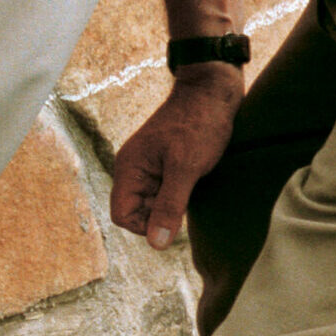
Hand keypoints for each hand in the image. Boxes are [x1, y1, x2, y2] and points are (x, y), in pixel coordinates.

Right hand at [109, 73, 241, 250]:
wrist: (213, 91)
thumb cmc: (198, 124)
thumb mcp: (186, 168)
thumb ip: (170, 207)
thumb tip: (157, 244)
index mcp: (129, 168)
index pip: (122, 215)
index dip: (145, 226)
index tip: (174, 218)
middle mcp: (133, 169)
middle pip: (137, 212)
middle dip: (161, 215)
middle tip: (188, 197)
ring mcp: (148, 167)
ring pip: (153, 203)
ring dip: (173, 204)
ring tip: (194, 184)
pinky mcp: (164, 164)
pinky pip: (165, 192)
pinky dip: (180, 194)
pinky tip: (196, 181)